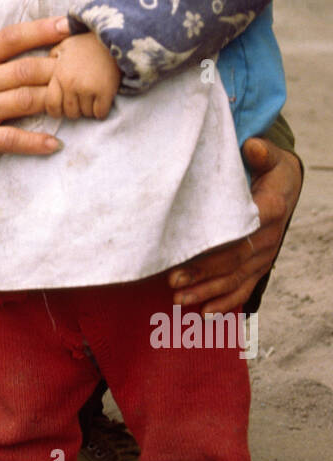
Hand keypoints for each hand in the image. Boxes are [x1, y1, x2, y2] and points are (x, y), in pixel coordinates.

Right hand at [0, 17, 70, 181]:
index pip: (13, 38)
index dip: (44, 30)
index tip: (70, 25)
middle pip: (30, 68)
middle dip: (61, 69)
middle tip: (87, 70)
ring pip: (27, 100)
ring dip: (56, 103)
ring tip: (78, 106)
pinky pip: (12, 140)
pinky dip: (37, 143)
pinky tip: (54, 145)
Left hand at [43, 32, 120, 119]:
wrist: (113, 38)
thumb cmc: (87, 43)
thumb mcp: (64, 46)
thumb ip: (52, 58)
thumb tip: (44, 67)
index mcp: (59, 75)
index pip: (51, 105)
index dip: (57, 110)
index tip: (64, 107)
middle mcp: (71, 84)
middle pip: (70, 112)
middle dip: (75, 110)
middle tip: (81, 101)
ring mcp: (88, 89)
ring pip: (86, 114)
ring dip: (89, 109)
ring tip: (93, 98)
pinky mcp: (105, 93)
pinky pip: (100, 113)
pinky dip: (101, 111)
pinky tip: (102, 100)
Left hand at [167, 136, 302, 313]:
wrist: (286, 186)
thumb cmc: (271, 170)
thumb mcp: (271, 156)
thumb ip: (261, 153)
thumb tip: (252, 146)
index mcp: (270, 210)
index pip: (243, 232)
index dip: (218, 245)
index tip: (190, 251)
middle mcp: (268, 239)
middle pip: (233, 261)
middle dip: (202, 273)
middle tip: (172, 281)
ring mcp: (264, 256)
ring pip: (235, 279)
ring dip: (207, 292)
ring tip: (179, 300)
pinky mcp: (258, 266)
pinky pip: (243, 288)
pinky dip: (224, 302)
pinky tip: (204, 313)